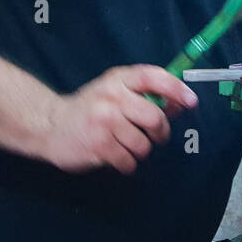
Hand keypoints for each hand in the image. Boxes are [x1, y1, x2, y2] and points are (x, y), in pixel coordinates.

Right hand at [44, 65, 197, 173]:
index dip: (176, 89)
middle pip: (155, 118)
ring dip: (139, 152)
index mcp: (118, 79)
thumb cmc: (89, 111)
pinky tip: (115, 157)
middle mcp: (112, 96)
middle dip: (160, 133)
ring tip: (125, 147)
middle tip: (154, 137)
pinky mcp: (99, 145)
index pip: (153, 77)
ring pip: (143, 145)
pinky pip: (129, 162)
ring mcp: (104, 121)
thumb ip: (143, 97)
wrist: (50, 125)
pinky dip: (126, 165)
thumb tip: (179, 104)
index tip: (191, 102)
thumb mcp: (114, 94)